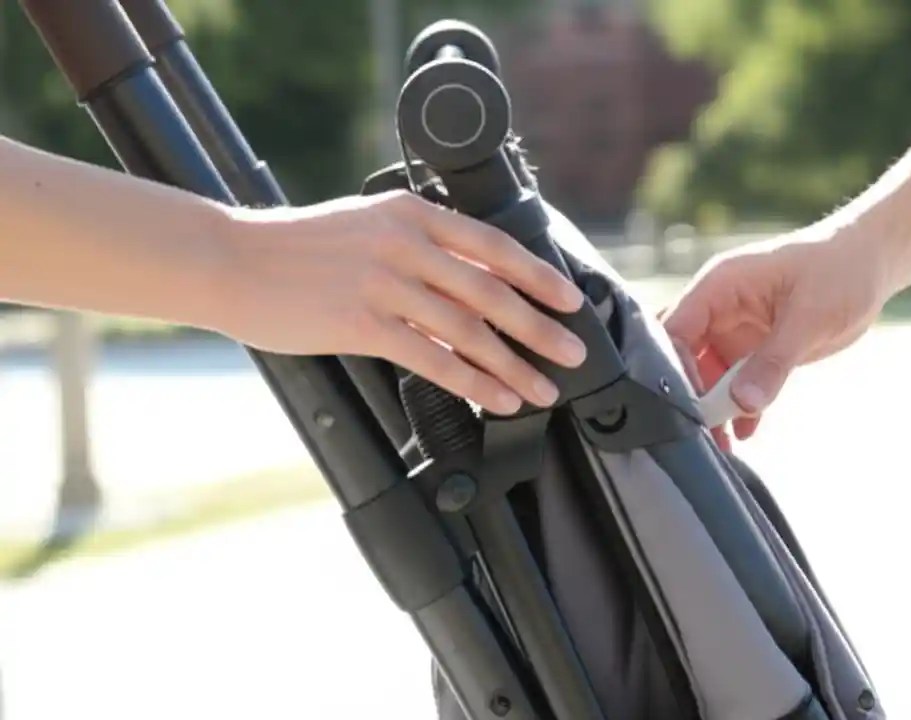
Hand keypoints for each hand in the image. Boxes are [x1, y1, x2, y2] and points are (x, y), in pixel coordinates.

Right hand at [214, 190, 586, 415]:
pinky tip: (497, 398)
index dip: (538, 276)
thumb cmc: (295, 248)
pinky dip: (473, 382)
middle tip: (573, 353)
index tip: (570, 300)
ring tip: (543, 389)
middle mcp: (404, 242)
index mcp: (411, 212)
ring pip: (469, 330)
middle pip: (492, 291)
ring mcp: (384, 282)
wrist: (229, 259)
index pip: (493, 243)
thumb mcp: (365, 224)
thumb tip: (470, 284)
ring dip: (514, 365)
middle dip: (540, 328)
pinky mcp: (362, 322)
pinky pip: (434, 359)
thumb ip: (417, 245)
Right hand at [663, 226, 890, 441]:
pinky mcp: (755, 349)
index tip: (685, 407)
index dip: (673, 367)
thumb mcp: (809, 317)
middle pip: (685, 355)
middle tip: (698, 432)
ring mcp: (736, 329)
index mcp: (721, 285)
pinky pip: (737, 383)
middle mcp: (720, 307)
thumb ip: (774, 361)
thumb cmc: (839, 271)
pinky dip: (738, 408)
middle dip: (688, 393)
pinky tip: (745, 433)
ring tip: (720, 445)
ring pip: (708, 374)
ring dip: (713, 408)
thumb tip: (744, 402)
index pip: (676, 328)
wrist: (871, 264)